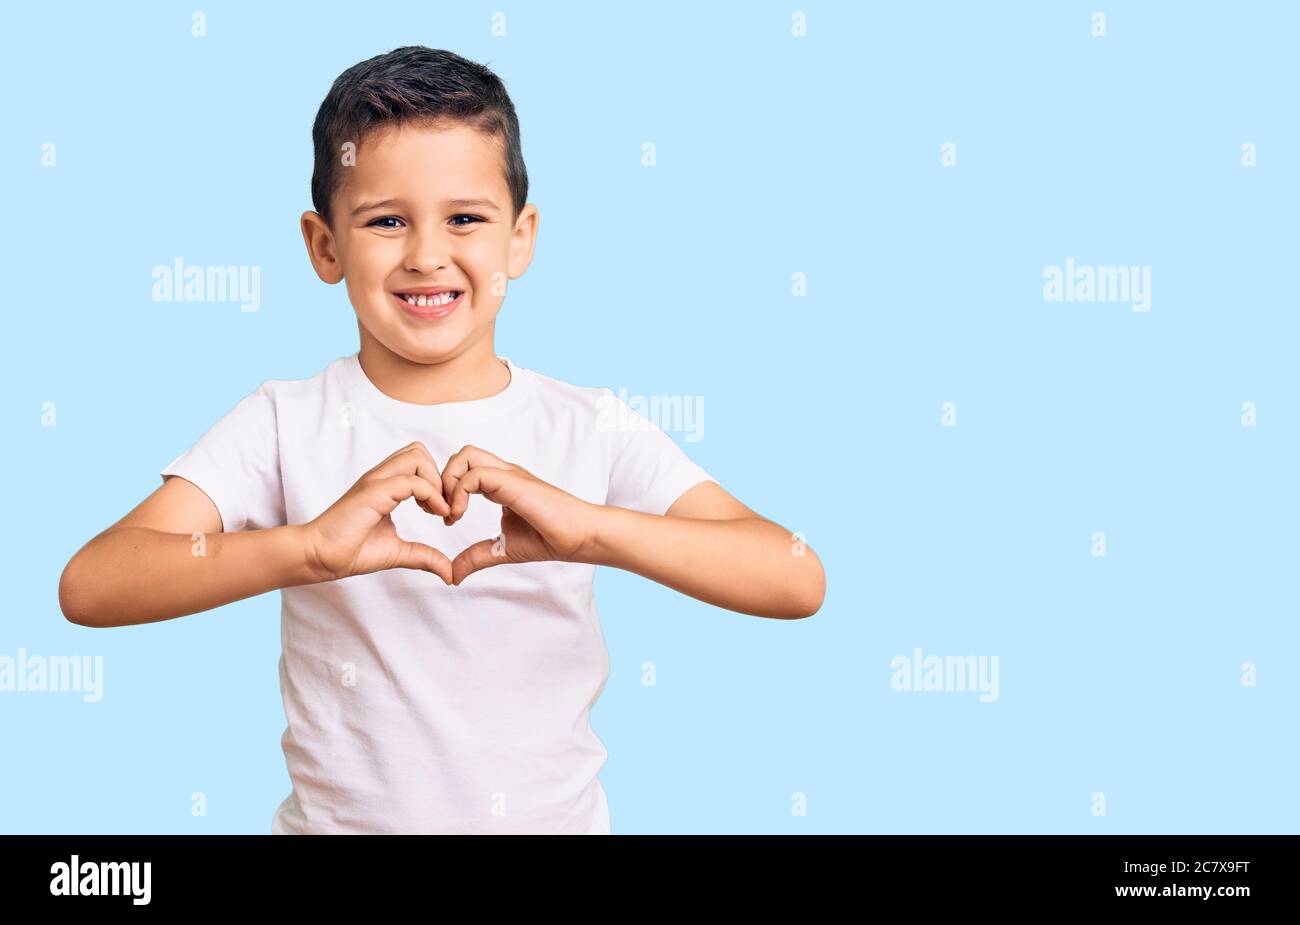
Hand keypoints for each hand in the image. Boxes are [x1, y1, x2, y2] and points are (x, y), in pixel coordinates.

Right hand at [302, 442, 454, 583]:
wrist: (319, 556)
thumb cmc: (350, 551)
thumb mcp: (398, 552)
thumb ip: (424, 556)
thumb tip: (449, 573)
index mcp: (384, 485)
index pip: (418, 462)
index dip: (438, 483)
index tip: (443, 513)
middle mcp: (380, 477)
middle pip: (419, 451)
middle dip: (440, 476)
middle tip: (443, 507)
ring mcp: (376, 482)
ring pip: (417, 456)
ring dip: (436, 482)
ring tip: (437, 510)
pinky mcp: (374, 492)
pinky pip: (413, 481)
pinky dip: (432, 496)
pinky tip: (435, 515)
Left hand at [439, 444, 599, 584]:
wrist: (579, 537)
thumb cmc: (549, 539)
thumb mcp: (502, 549)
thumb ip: (476, 556)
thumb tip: (453, 575)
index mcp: (500, 484)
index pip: (464, 469)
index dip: (447, 489)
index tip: (448, 519)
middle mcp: (502, 473)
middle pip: (461, 455)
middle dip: (441, 480)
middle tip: (443, 511)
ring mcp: (508, 474)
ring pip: (464, 456)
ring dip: (448, 482)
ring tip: (452, 513)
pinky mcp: (512, 482)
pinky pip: (474, 475)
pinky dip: (458, 493)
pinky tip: (460, 515)